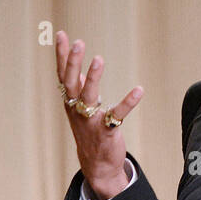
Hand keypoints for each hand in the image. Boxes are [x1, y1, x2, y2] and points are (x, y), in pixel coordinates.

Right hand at [55, 31, 143, 199]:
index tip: (61, 34)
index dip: (62, 56)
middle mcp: (76, 110)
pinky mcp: (106, 132)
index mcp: (70, 102)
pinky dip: (127, 102)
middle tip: (79, 42)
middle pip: (71, 83)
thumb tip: (77, 65)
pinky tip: (139, 90)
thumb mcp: (80, 108)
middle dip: (73, 62)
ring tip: (98, 59)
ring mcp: (90, 121)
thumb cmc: (89, 131)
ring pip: (88, 97)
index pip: (63, 75)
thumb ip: (79, 87)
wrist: (97, 165)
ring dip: (92, 78)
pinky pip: (116, 115)